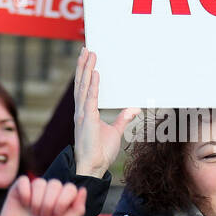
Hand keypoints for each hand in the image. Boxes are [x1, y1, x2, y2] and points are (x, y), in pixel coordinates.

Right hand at [0, 176, 87, 215]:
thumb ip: (77, 209)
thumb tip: (83, 189)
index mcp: (63, 199)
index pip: (70, 188)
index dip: (63, 200)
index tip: (57, 214)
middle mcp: (49, 193)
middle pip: (55, 184)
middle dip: (49, 202)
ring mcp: (33, 191)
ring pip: (40, 182)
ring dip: (37, 200)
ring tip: (34, 213)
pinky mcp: (17, 191)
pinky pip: (23, 180)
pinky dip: (24, 192)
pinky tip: (24, 204)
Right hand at [74, 48, 139, 178]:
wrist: (93, 166)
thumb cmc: (101, 151)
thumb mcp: (116, 131)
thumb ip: (123, 119)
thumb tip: (133, 108)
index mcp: (87, 112)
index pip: (86, 87)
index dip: (86, 73)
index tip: (88, 59)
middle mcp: (82, 110)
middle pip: (82, 83)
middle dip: (84, 65)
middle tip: (86, 49)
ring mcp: (83, 114)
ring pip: (84, 87)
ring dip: (86, 70)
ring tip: (88, 54)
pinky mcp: (87, 120)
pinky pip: (90, 100)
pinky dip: (93, 86)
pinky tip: (96, 75)